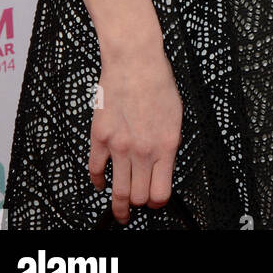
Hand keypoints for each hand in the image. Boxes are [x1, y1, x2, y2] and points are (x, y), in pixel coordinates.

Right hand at [88, 49, 182, 223]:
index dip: (158, 202)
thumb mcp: (176, 116)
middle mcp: (143, 150)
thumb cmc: (158, 82)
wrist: (135, 61)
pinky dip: (98, 181)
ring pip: (118, 191)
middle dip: (139, 204)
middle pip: (139, 196)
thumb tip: (163, 166)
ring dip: (118, 205)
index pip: (161, 192)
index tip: (155, 201)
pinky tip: (101, 182)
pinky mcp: (100, 137)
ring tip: (120, 210)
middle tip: (137, 206)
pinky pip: (95, 170)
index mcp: (166, 145)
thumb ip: (168, 144)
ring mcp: (119, 146)